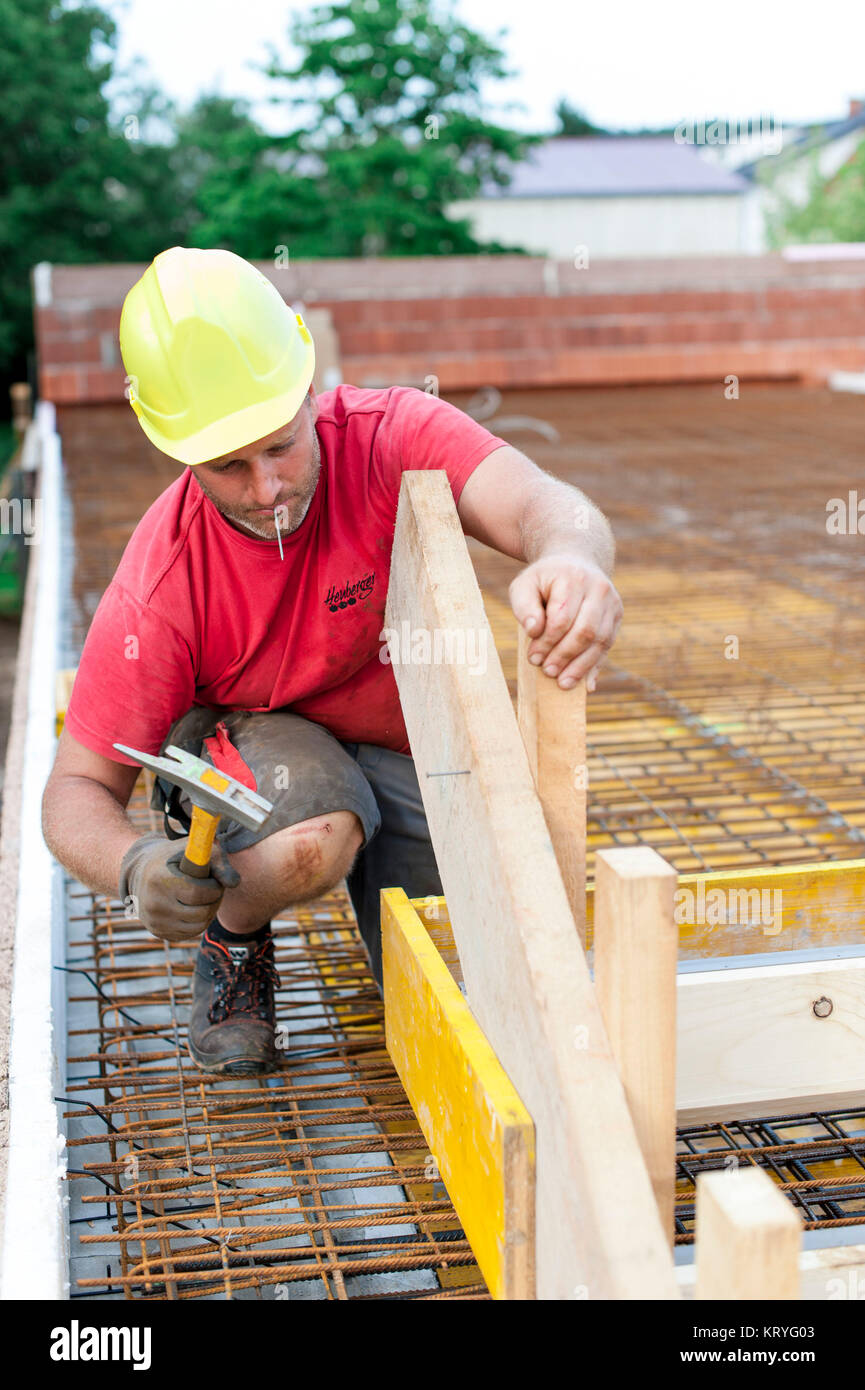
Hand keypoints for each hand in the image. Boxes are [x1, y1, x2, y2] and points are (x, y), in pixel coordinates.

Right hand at [118, 832, 240, 941]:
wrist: (140, 872)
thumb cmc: (173, 857)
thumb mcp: (193, 850)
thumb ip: (218, 861)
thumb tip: (234, 883)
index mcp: (159, 880)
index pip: (198, 893)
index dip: (214, 888)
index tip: (214, 880)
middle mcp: (153, 904)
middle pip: (201, 912)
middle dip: (214, 900)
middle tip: (214, 889)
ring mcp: (155, 921)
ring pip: (199, 926)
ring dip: (210, 912)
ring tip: (206, 898)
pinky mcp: (158, 932)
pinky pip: (190, 933)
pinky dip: (199, 921)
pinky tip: (196, 906)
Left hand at [508, 553, 622, 690]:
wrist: (575, 562)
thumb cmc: (544, 580)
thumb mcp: (524, 586)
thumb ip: (524, 607)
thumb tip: (534, 631)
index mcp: (573, 578)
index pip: (562, 618)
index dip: (547, 642)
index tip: (533, 657)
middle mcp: (599, 588)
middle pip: (585, 631)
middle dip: (565, 656)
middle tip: (547, 672)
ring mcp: (612, 602)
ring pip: (600, 641)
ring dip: (581, 666)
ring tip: (563, 683)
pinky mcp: (617, 615)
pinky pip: (608, 645)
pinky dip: (596, 667)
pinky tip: (587, 686)